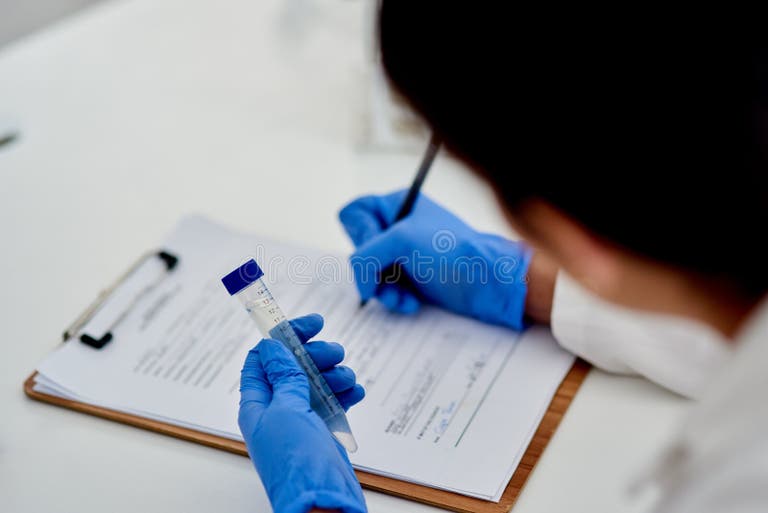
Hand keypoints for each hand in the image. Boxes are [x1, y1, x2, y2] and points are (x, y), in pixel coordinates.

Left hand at [239, 314, 366, 512]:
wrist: (322, 503)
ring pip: (317, 383)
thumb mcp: (287, 410)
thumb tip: (272, 347)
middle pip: (294, 368)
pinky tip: (356, 392)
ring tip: (347, 378)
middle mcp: (277, 411)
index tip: (311, 324)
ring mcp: (300, 422)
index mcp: (258, 404)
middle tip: (334, 353)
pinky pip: (333, 403)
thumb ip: (284, 376)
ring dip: (334, 374)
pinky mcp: (322, 433)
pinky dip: (344, 394)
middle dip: (315, 355)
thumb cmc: (296, 462)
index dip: (284, 337)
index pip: (264, 359)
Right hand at [339, 191, 531, 329]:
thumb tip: (361, 285)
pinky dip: (395, 298)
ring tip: (401, 297)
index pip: (354, 215)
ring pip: (370, 274)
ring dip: (384, 289)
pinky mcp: (411, 277)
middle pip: (359, 248)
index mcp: (396, 204)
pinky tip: (410, 303)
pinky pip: (386, 289)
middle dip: (372, 269)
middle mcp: (398, 226)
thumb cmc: (451, 251)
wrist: (487, 281)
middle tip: (388, 276)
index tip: (377, 245)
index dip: (360, 234)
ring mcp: (404, 253)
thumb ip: (365, 256)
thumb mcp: (401, 242)